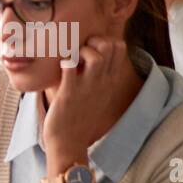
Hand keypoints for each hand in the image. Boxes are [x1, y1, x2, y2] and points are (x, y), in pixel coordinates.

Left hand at [42, 36, 135, 176]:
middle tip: (81, 51)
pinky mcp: (68, 94)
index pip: (120, 47)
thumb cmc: (79, 116)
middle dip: (95, 39)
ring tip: (72, 61)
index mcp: (110, 81)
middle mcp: (102, 82)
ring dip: (81, 50)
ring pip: (95, 55)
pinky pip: (70, 67)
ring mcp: (86, 88)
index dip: (105, 39)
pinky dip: (65, 62)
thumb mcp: (97, 94)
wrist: (69, 142)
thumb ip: (99, 76)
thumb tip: (92, 56)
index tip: (91, 47)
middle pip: (111, 45)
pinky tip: (61, 69)